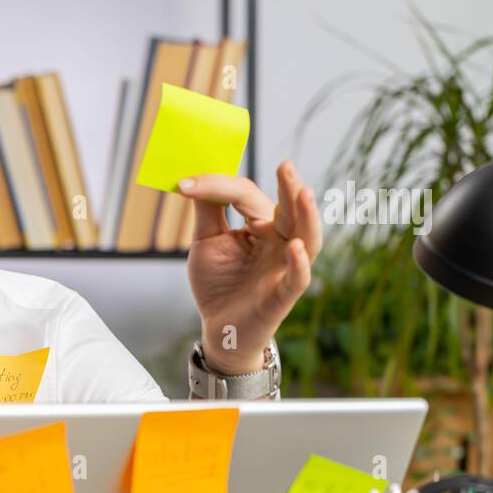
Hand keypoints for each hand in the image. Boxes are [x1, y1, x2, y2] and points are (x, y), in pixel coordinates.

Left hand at [181, 159, 321, 373]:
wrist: (219, 328)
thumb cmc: (219, 283)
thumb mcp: (207, 242)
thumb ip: (207, 211)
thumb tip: (196, 176)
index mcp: (262, 225)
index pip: (246, 196)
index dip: (217, 187)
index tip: (184, 184)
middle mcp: (280, 241)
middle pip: (289, 210)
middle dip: (289, 187)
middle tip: (284, 165)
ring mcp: (285, 266)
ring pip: (307, 236)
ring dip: (307, 215)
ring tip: (304, 193)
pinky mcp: (284, 294)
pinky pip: (298, 277)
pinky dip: (300, 263)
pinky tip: (296, 248)